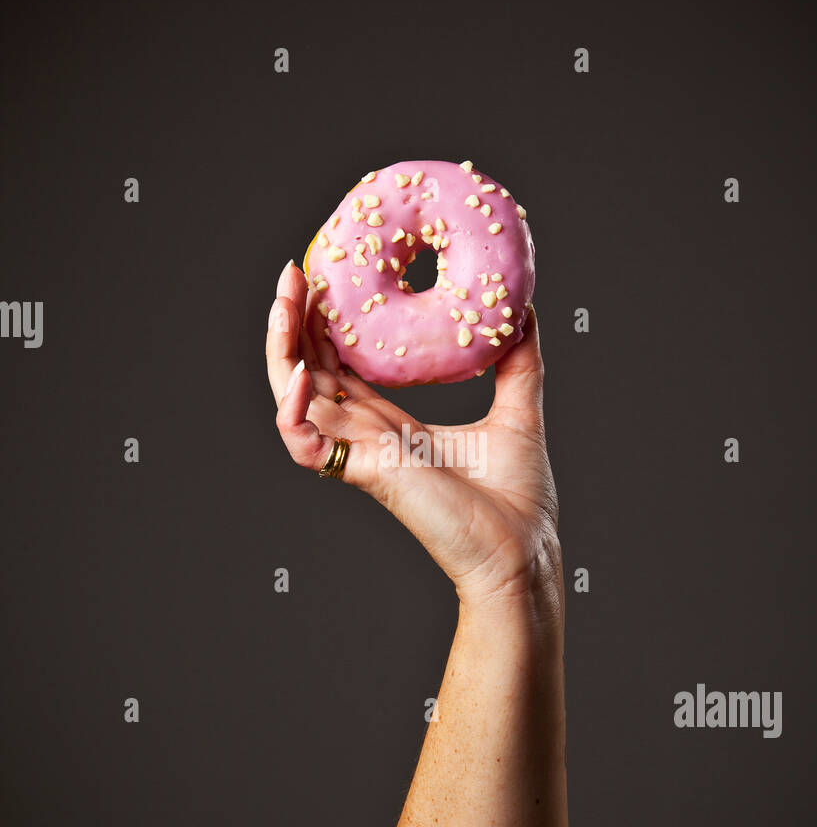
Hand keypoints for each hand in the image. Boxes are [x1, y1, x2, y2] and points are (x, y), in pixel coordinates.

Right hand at [265, 262, 560, 610]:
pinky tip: (300, 374)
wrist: (523, 553)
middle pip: (308, 373)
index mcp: (394, 427)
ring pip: (294, 399)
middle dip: (294, 322)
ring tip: (284, 301)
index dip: (326, 326)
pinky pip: (304, 442)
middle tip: (294, 273)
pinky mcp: (365, 475)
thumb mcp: (519, 411)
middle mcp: (368, 439)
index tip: (326, 277)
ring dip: (281, 349)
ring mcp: (361, 456)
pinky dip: (292, 409)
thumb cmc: (518, 500)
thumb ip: (518, 361)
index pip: (341, 368)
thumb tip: (525, 310)